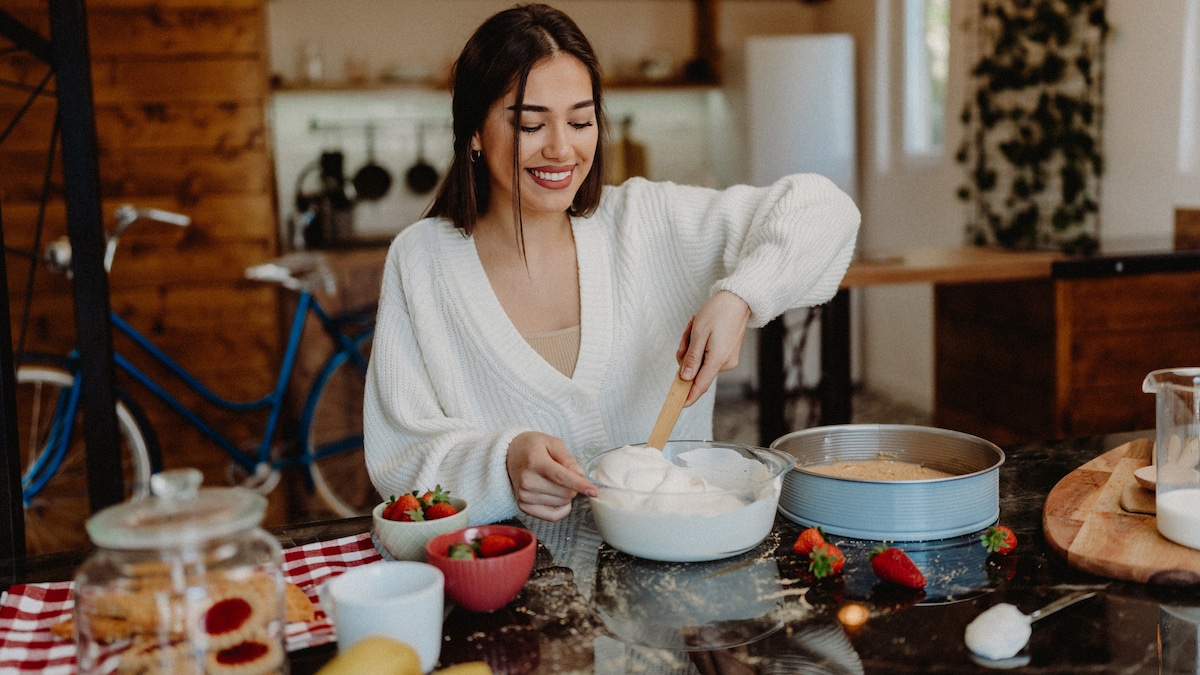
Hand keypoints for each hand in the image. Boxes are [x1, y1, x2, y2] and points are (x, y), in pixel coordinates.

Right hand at [506, 431, 597, 520]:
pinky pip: (552, 516)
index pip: (562, 477)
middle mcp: (527, 481)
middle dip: (573, 486)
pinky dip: (561, 508)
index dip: (581, 485)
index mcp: (535, 462)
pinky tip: (557, 497)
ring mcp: (524, 495)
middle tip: (564, 474)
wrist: (510, 455)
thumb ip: (568, 458)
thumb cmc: (533, 447)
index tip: (594, 491)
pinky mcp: (523, 506)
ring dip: (566, 495)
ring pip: (561, 503)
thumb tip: (580, 475)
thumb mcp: (552, 443)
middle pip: (565, 493)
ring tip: (554, 481)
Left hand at [675, 290, 750, 405]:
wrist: (738, 299)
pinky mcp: (727, 353)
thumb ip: (691, 358)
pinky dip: (700, 344)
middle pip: (696, 369)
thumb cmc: (718, 312)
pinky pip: (707, 354)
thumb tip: (685, 378)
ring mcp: (727, 358)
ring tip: (696, 327)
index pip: (701, 385)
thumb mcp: (699, 334)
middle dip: (686, 354)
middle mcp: (725, 363)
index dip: (688, 395)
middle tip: (687, 335)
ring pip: (700, 360)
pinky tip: (701, 329)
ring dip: (693, 346)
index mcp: (718, 359)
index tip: (679, 404)